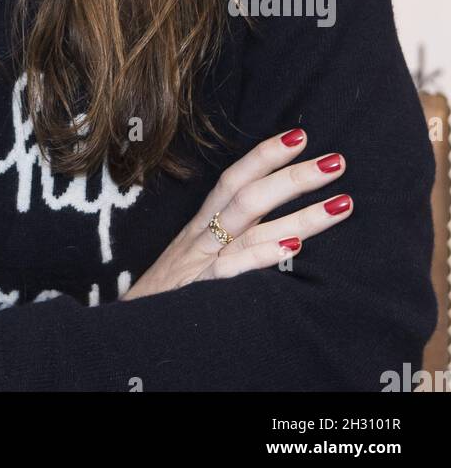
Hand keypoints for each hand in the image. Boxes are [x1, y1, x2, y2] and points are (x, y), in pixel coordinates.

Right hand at [120, 127, 351, 299]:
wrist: (127, 331)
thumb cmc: (167, 296)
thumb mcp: (193, 260)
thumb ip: (228, 243)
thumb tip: (278, 232)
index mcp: (201, 226)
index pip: (234, 179)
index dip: (265, 155)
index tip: (300, 136)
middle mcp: (202, 237)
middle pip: (249, 195)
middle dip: (294, 177)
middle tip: (336, 162)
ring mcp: (201, 263)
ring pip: (252, 228)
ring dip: (300, 215)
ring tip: (341, 205)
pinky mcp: (198, 292)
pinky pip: (231, 271)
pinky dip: (260, 257)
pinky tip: (292, 250)